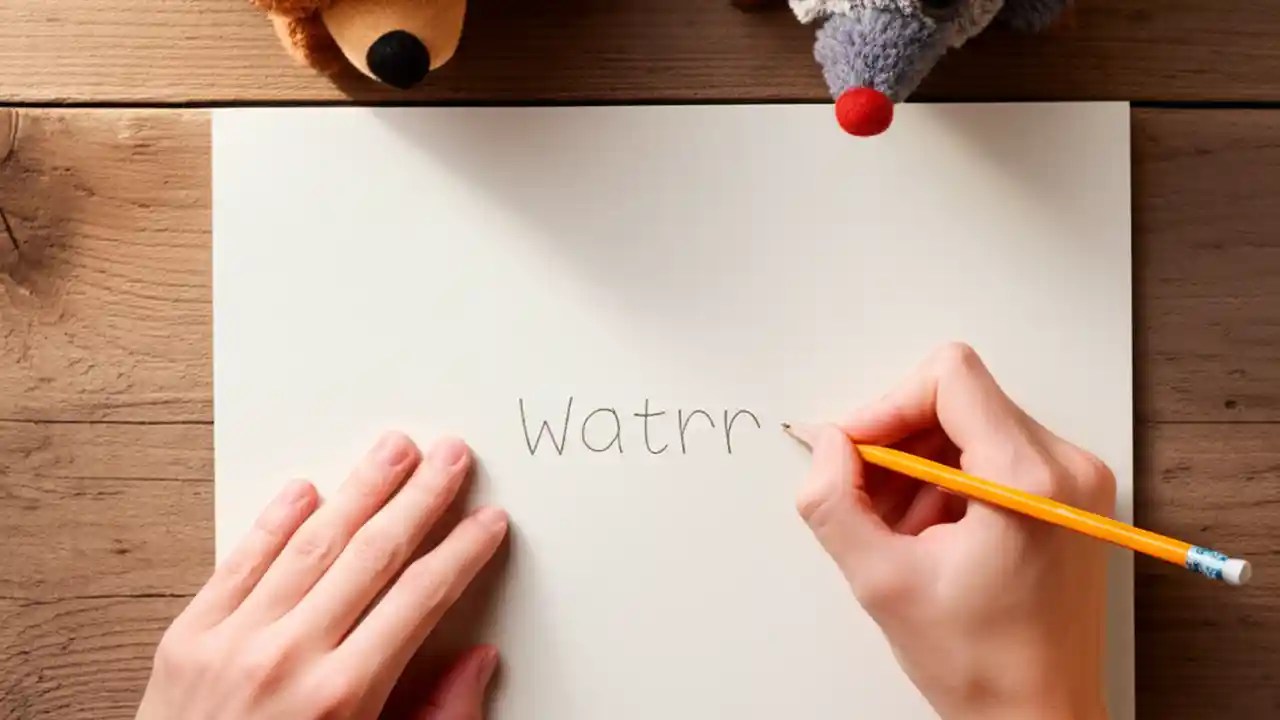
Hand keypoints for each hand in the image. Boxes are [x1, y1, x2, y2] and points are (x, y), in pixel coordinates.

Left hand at [137, 432, 508, 719]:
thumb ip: (435, 718)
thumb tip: (479, 663)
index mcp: (342, 698)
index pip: (420, 599)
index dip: (462, 553)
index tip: (487, 522)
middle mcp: (289, 659)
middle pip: (373, 555)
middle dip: (421, 499)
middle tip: (451, 458)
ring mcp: (233, 642)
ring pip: (312, 543)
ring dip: (360, 489)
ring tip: (394, 451)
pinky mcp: (187, 637)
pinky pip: (239, 563)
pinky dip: (274, 522)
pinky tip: (305, 489)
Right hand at [792, 343, 1113, 719]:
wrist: (1040, 716)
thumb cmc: (984, 665)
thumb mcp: (882, 582)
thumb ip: (834, 502)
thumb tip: (826, 445)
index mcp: (1029, 479)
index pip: (950, 377)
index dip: (886, 405)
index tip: (856, 448)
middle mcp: (1066, 467)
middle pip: (958, 398)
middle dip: (898, 444)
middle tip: (868, 499)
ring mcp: (1074, 480)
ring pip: (971, 425)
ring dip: (919, 466)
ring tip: (902, 531)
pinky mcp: (1069, 495)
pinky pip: (994, 453)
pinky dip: (948, 482)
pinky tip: (931, 535)